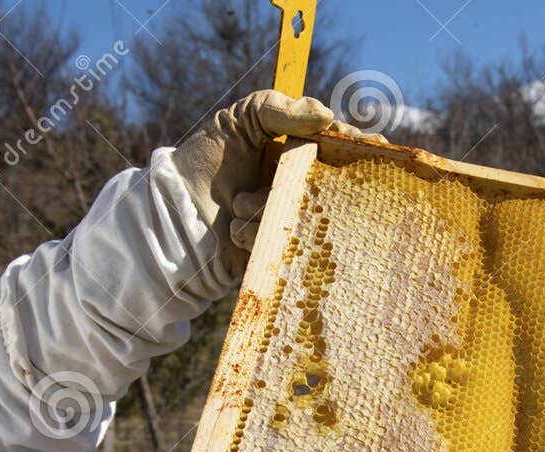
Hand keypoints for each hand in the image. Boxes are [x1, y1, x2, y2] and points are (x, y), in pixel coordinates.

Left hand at [173, 89, 384, 275]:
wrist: (174, 215)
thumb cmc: (205, 163)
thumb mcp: (239, 121)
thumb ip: (277, 108)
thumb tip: (327, 114)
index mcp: (297, 154)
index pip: (340, 148)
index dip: (359, 147)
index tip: (370, 145)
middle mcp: (301, 186)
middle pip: (337, 185)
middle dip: (320, 183)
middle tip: (304, 181)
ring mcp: (293, 219)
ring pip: (310, 213)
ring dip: (268, 206)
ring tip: (236, 203)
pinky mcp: (282, 250)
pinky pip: (289, 241)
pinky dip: (257, 231)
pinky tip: (234, 229)